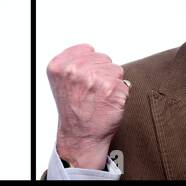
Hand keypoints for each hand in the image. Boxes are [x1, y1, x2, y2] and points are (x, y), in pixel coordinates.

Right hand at [47, 44, 128, 168]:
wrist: (81, 135)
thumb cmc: (73, 110)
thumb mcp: (60, 80)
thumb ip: (71, 61)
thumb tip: (91, 51)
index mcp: (60, 66)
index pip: (87, 49)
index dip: (90, 64)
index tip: (86, 77)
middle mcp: (76, 71)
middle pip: (103, 58)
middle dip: (102, 72)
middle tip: (93, 90)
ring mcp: (95, 79)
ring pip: (115, 70)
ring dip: (112, 83)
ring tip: (100, 96)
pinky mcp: (113, 90)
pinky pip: (124, 84)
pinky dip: (120, 94)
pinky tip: (108, 103)